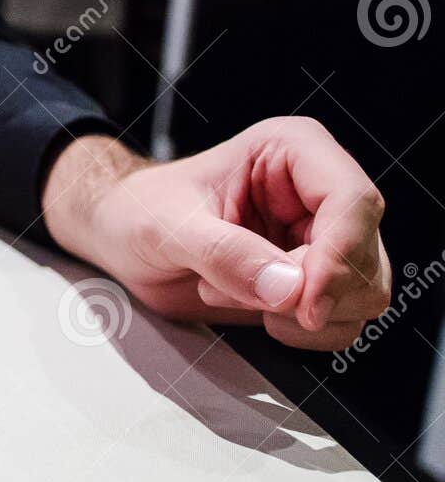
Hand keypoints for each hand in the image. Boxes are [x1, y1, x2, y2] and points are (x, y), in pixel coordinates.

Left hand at [42, 120, 391, 349]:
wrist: (118, 236)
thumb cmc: (137, 211)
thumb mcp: (168, 228)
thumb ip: (225, 254)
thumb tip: (289, 288)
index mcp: (292, 151)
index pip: (352, 202)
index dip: (339, 257)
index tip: (305, 302)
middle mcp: (317, 192)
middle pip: (364, 256)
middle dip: (310, 291)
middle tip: (238, 289)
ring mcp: (319, 238)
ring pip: (361, 294)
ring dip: (299, 313)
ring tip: (229, 287)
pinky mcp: (311, 279)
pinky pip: (338, 320)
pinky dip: (298, 330)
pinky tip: (250, 307)